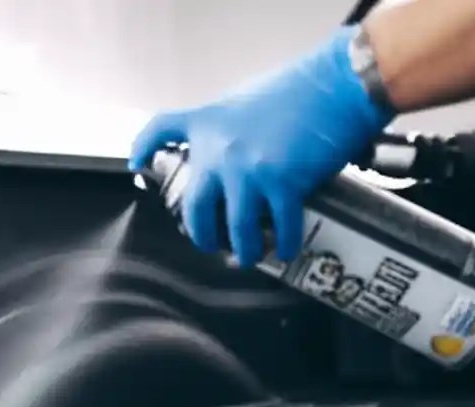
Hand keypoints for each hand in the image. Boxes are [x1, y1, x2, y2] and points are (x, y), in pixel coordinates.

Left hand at [129, 26, 392, 266]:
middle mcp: (219, 151)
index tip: (135, 164)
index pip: (161, 128)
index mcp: (208, 123)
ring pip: (237, 228)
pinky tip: (286, 250)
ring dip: (244, 249)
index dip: (142, 147)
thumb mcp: (249, 99)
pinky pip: (280, 227)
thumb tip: (235, 155)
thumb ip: (233, 129)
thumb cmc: (302, 84)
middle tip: (211, 244)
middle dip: (202, 235)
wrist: (338, 82)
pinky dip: (284, 244)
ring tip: (249, 256)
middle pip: (195, 208)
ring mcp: (248, 171)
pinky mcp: (283, 184)